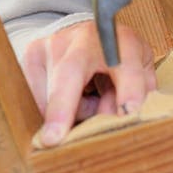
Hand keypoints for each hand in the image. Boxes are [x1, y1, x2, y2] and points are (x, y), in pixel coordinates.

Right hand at [22, 20, 155, 145]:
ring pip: (50, 92)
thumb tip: (118, 118)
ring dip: (65, 114)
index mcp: (121, 41)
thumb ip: (137, 95)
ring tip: (87, 101)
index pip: (126, 65)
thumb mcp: (139, 73)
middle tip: (54, 138)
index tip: (127, 112)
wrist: (91, 34)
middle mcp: (85, 37)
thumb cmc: (120, 59)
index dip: (129, 89)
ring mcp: (55, 43)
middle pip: (71, 71)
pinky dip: (49, 109)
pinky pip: (34, 95)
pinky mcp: (33, 53)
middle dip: (62, 106)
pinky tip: (68, 96)